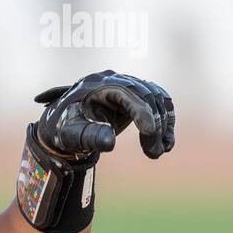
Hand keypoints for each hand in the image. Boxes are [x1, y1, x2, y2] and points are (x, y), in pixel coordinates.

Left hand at [33, 71, 175, 159]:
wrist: (65, 122)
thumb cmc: (65, 127)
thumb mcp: (70, 133)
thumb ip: (88, 136)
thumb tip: (110, 142)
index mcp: (97, 84)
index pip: (126, 92)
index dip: (141, 111)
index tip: (150, 132)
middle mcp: (115, 79)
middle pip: (145, 96)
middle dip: (154, 124)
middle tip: (153, 153)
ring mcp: (128, 85)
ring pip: (156, 99)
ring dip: (164, 125)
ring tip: (160, 151)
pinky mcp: (136, 95)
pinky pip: (158, 102)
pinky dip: (166, 120)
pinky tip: (166, 142)